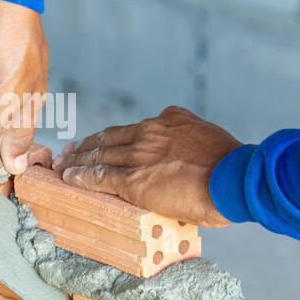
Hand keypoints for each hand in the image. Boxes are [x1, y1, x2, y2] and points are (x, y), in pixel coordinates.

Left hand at [51, 106, 239, 226]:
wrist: (236, 179)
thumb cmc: (233, 168)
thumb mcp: (209, 138)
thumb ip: (190, 139)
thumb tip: (186, 150)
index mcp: (170, 120)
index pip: (132, 128)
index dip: (112, 136)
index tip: (101, 140)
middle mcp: (150, 132)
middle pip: (109, 138)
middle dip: (87, 145)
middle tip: (70, 150)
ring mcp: (140, 155)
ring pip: (99, 155)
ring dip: (76, 160)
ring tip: (62, 165)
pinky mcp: (134, 179)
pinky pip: (99, 176)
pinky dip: (81, 176)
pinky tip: (68, 177)